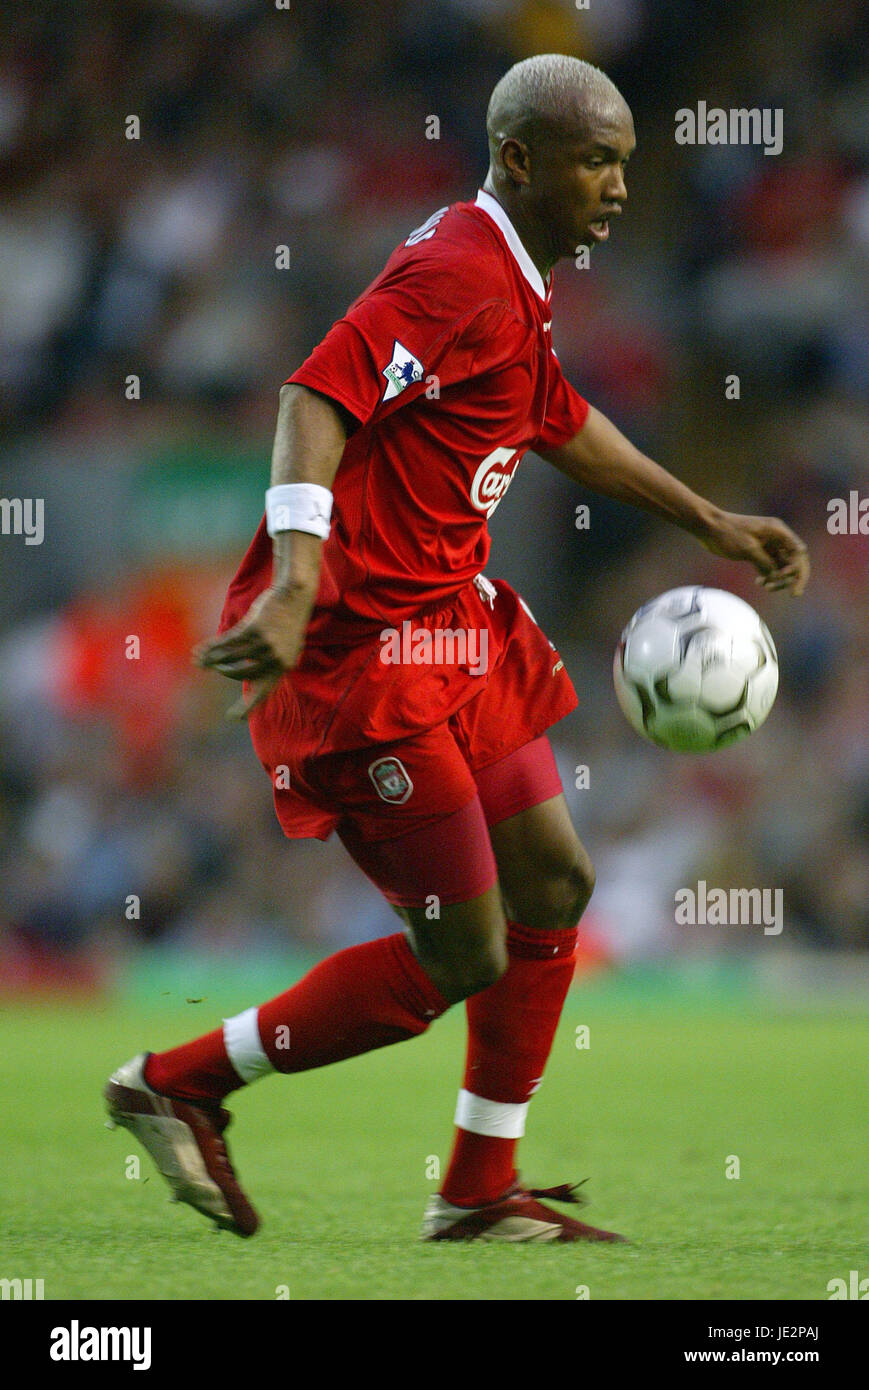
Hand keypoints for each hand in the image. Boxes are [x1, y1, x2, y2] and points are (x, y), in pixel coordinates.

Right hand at [193, 584, 314, 719]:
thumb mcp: (286, 645)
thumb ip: (269, 661)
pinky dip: (211, 647)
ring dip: (213, 659)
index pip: (264, 691)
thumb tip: (242, 673)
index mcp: (284, 666)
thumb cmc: (287, 620)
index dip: (248, 706)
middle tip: (213, 667)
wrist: (294, 594)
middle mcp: (275, 657)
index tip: (233, 718)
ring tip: (201, 659)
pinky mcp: (253, 628)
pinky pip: (226, 643)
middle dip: (224, 671)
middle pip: (241, 672)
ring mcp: (265, 643)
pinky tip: (199, 650)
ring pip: (231, 657)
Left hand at [700, 512, 809, 594]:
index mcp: (778, 532)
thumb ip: (766, 562)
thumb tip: (778, 576)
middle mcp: (776, 538)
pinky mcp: (757, 552)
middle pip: (793, 560)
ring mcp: (767, 545)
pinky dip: (767, 576)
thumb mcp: (749, 549)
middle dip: (794, 577)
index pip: (799, 552)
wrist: (708, 527)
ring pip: (781, 566)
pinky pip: (769, 567)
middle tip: (794, 594)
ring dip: (778, 579)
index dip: (801, 570)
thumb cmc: (728, 533)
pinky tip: (760, 583)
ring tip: (766, 587)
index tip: (795, 585)